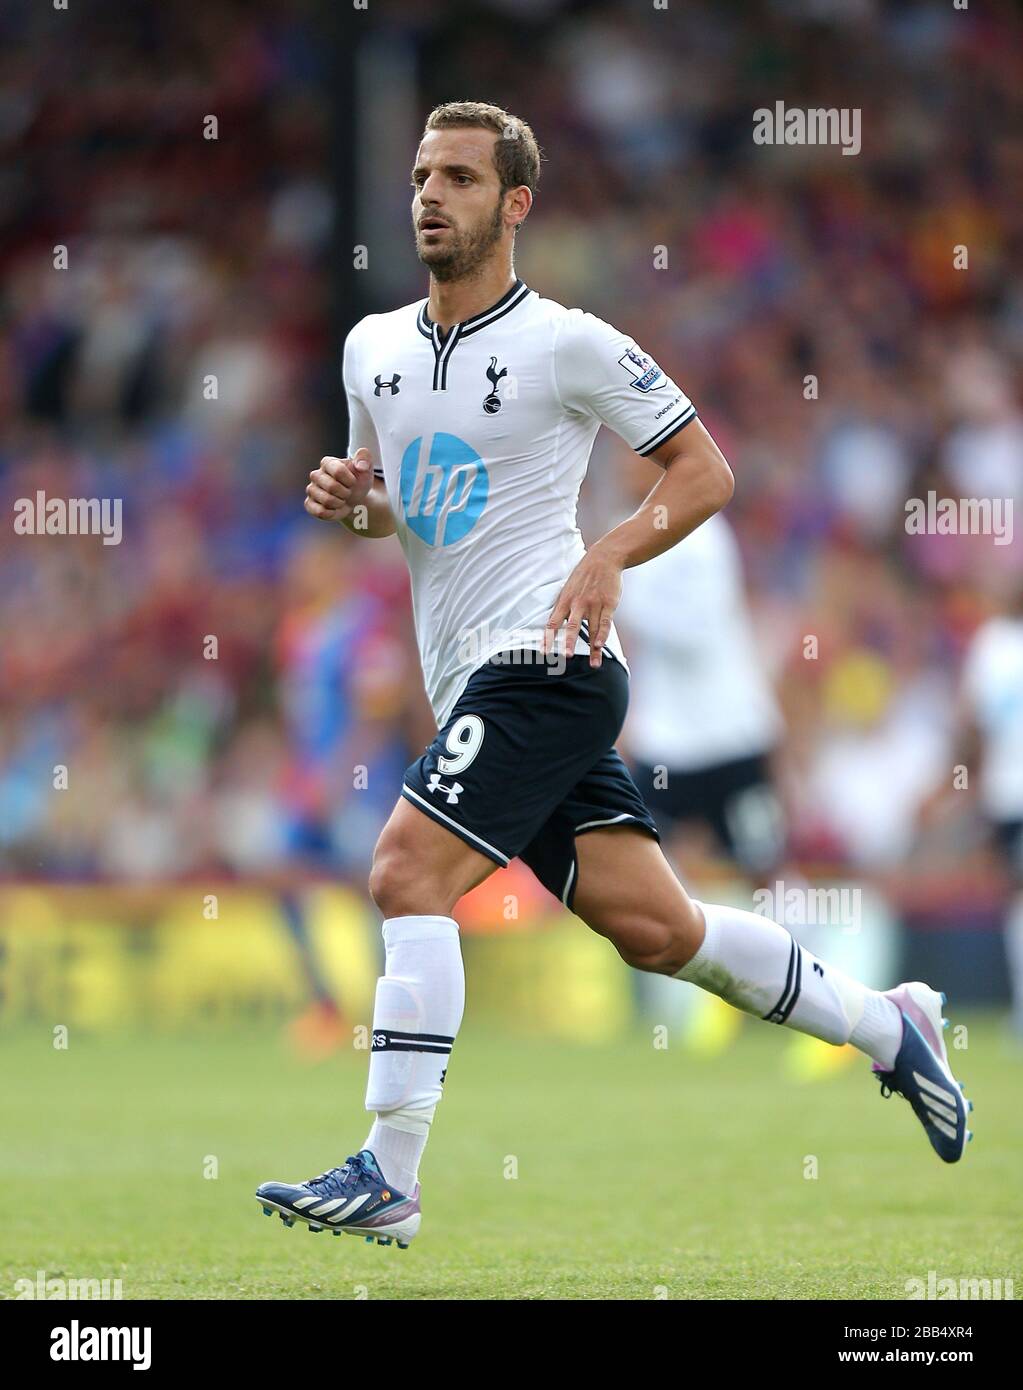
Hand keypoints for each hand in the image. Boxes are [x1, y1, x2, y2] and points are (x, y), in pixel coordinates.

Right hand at [305, 447, 374, 521]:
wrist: (355, 499)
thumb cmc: (358, 480)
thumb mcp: (366, 467)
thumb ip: (365, 458)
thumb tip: (361, 466)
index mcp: (327, 462)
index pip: (338, 471)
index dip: (350, 480)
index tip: (353, 481)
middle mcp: (316, 475)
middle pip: (331, 487)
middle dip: (346, 493)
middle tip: (348, 491)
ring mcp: (311, 489)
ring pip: (326, 500)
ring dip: (340, 503)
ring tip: (341, 499)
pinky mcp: (309, 504)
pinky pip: (320, 512)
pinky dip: (332, 513)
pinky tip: (335, 508)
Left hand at [544, 543, 623, 666]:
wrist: (603, 559)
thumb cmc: (583, 577)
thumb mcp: (567, 589)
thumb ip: (562, 607)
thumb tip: (553, 625)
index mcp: (565, 601)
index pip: (553, 623)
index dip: (548, 638)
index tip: (544, 653)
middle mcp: (578, 604)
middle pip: (572, 626)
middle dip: (569, 642)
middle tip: (567, 656)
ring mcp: (594, 604)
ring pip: (592, 629)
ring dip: (593, 649)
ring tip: (593, 664)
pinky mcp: (608, 603)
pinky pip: (605, 622)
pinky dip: (603, 635)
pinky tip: (601, 645)